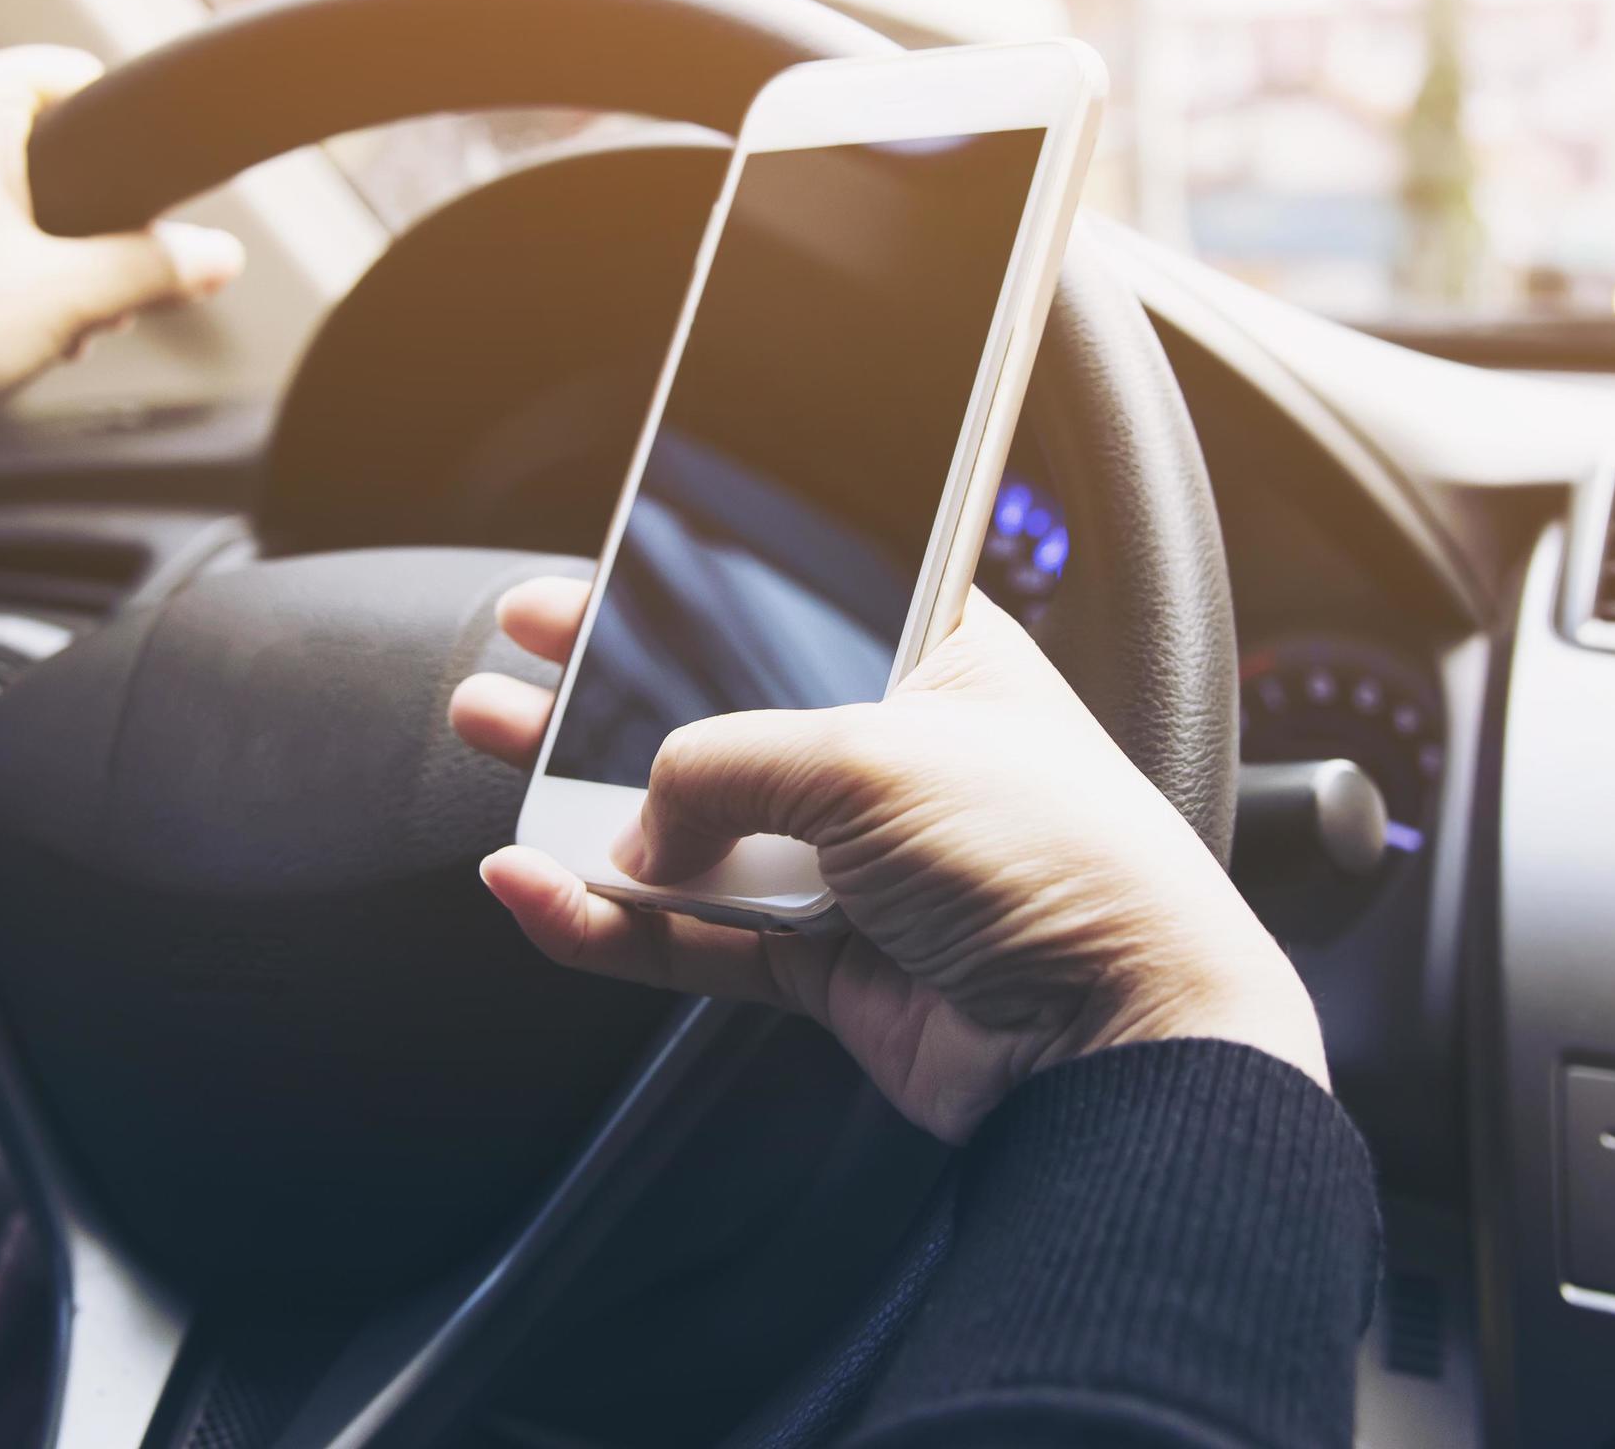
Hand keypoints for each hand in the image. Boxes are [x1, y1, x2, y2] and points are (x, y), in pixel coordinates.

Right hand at [452, 580, 1325, 1143]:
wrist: (1117, 1037)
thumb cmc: (1053, 859)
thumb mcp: (866, 757)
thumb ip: (720, 771)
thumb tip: (632, 831)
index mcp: (936, 661)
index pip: (790, 607)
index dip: (693, 594)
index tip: (597, 578)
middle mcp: (894, 758)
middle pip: (722, 716)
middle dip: (610, 690)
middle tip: (518, 660)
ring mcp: (858, 866)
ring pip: (693, 831)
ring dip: (589, 806)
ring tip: (496, 754)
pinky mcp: (829, 963)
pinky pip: (696, 938)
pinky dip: (612, 924)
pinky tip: (540, 893)